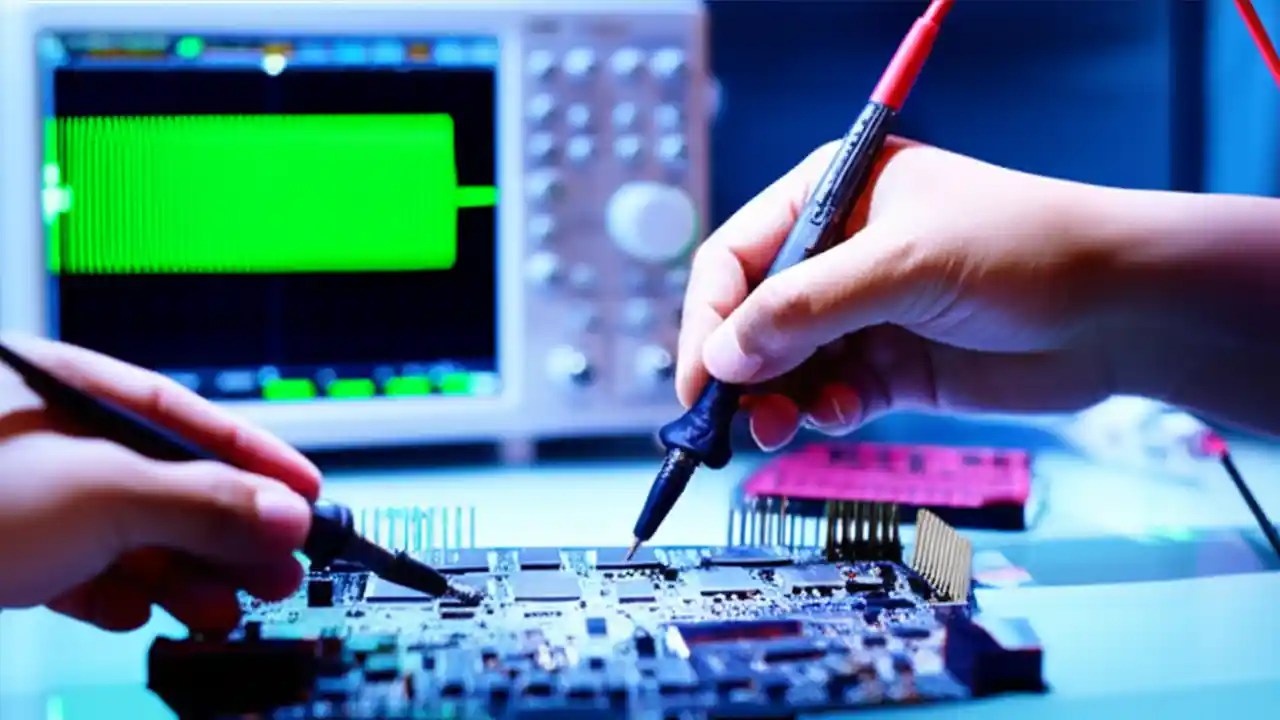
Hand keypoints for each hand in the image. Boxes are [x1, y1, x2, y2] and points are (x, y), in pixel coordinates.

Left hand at [0, 334, 321, 632]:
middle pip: (161, 482)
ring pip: (124, 534)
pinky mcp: (2, 556)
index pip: (177, 412)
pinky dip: (118, 594)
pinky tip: (143, 611)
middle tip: (278, 566)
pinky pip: (78, 573)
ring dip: (181, 575)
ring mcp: (20, 499)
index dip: (250, 452)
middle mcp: (43, 438)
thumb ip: (202, 501)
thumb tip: (283, 512)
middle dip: (225, 532)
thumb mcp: (103, 491)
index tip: (302, 489)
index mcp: (60, 386)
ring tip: (223, 604)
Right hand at [676, 137, 1126, 449]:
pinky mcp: (892, 366)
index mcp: (829, 197)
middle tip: (726, 417)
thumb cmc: (1025, 249)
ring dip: (775, 398)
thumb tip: (723, 355)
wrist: (1122, 309)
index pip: (737, 256)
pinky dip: (825, 410)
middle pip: (753, 317)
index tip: (700, 375)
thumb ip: (806, 308)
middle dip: (738, 367)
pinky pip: (831, 394)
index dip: (710, 317)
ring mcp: (864, 313)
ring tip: (778, 425)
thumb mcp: (904, 265)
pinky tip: (843, 413)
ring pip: (786, 365)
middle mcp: (839, 255)